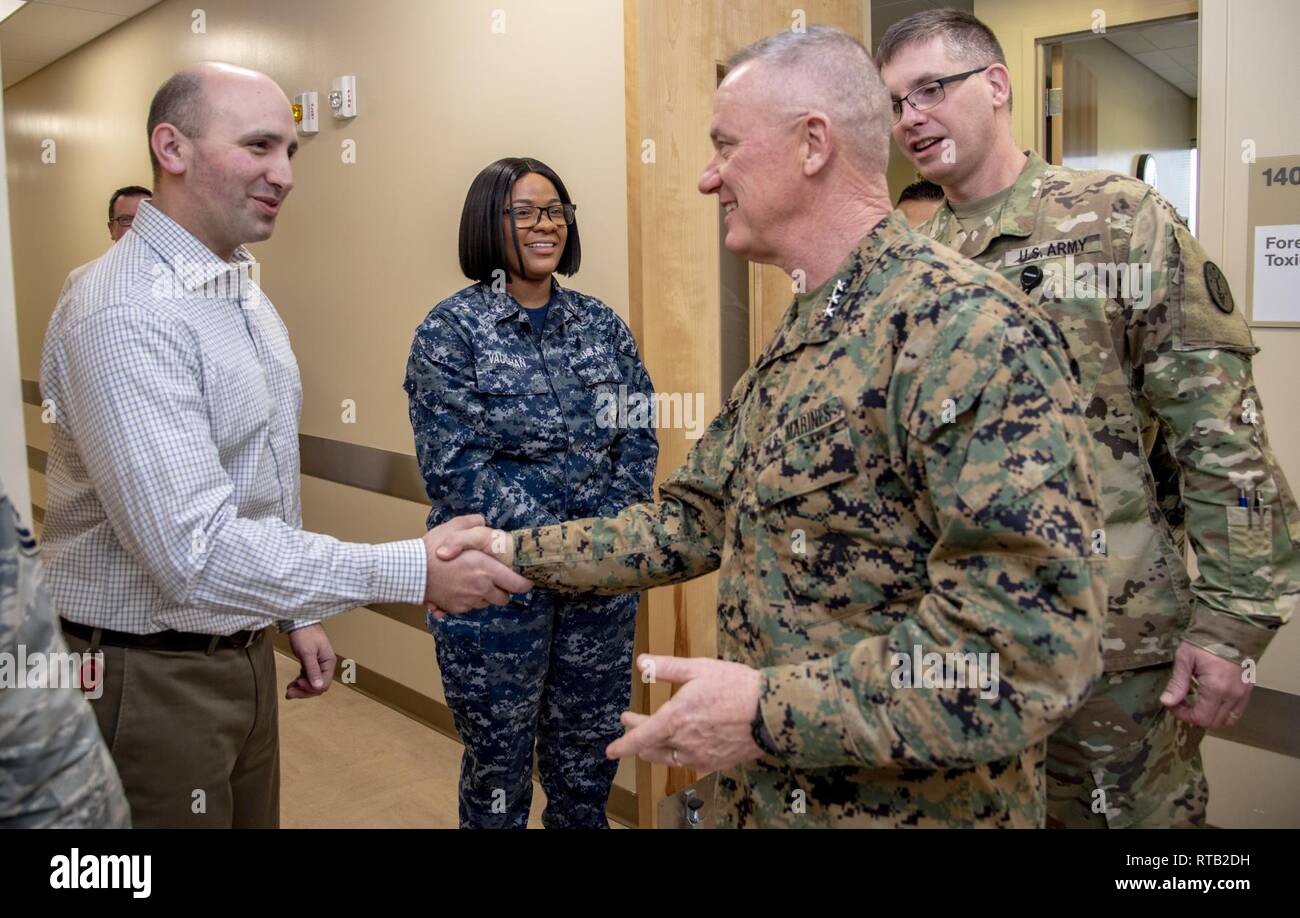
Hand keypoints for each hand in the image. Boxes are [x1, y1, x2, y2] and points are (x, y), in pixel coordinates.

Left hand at [285, 624, 335, 699]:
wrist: (299, 622)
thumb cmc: (305, 634)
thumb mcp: (307, 653)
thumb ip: (313, 670)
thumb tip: (318, 687)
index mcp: (328, 662)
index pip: (324, 684)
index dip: (311, 688)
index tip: (298, 684)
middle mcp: (325, 665)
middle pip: (318, 686)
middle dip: (304, 691)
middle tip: (290, 693)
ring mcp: (318, 664)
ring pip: (312, 683)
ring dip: (301, 689)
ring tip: (289, 691)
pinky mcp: (311, 663)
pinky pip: (307, 677)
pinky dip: (300, 683)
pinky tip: (292, 685)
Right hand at [423, 516, 530, 613]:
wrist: (410, 571)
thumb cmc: (432, 550)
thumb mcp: (454, 528)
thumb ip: (473, 523)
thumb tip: (483, 521)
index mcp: (485, 569)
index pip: (516, 584)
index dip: (524, 584)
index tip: (527, 582)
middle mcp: (481, 588)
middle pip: (504, 598)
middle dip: (504, 591)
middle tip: (498, 581)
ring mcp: (468, 600)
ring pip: (487, 603)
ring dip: (485, 595)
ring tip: (475, 582)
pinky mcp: (456, 608)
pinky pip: (470, 607)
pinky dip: (469, 600)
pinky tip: (461, 588)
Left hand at [606, 654, 764, 771]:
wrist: (771, 713)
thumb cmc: (735, 686)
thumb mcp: (698, 668)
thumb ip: (667, 667)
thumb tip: (642, 663)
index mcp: (675, 720)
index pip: (640, 738)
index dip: (623, 745)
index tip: (611, 750)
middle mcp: (683, 743)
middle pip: (651, 748)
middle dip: (637, 737)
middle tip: (629, 723)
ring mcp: (700, 756)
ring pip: (669, 757)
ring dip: (656, 747)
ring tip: (651, 737)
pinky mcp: (716, 762)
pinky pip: (689, 761)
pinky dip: (679, 753)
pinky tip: (683, 744)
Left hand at [1161, 640, 1253, 727]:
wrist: (1229, 628)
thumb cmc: (1204, 641)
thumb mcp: (1185, 659)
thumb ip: (1177, 683)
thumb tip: (1166, 702)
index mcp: (1215, 688)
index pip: (1200, 717)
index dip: (1183, 715)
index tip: (1173, 704)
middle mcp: (1232, 695)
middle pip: (1213, 722)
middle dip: (1194, 716)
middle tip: (1182, 702)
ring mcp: (1243, 693)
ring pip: (1227, 719)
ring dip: (1210, 716)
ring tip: (1196, 702)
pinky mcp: (1248, 689)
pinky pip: (1237, 711)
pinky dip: (1224, 712)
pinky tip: (1211, 700)